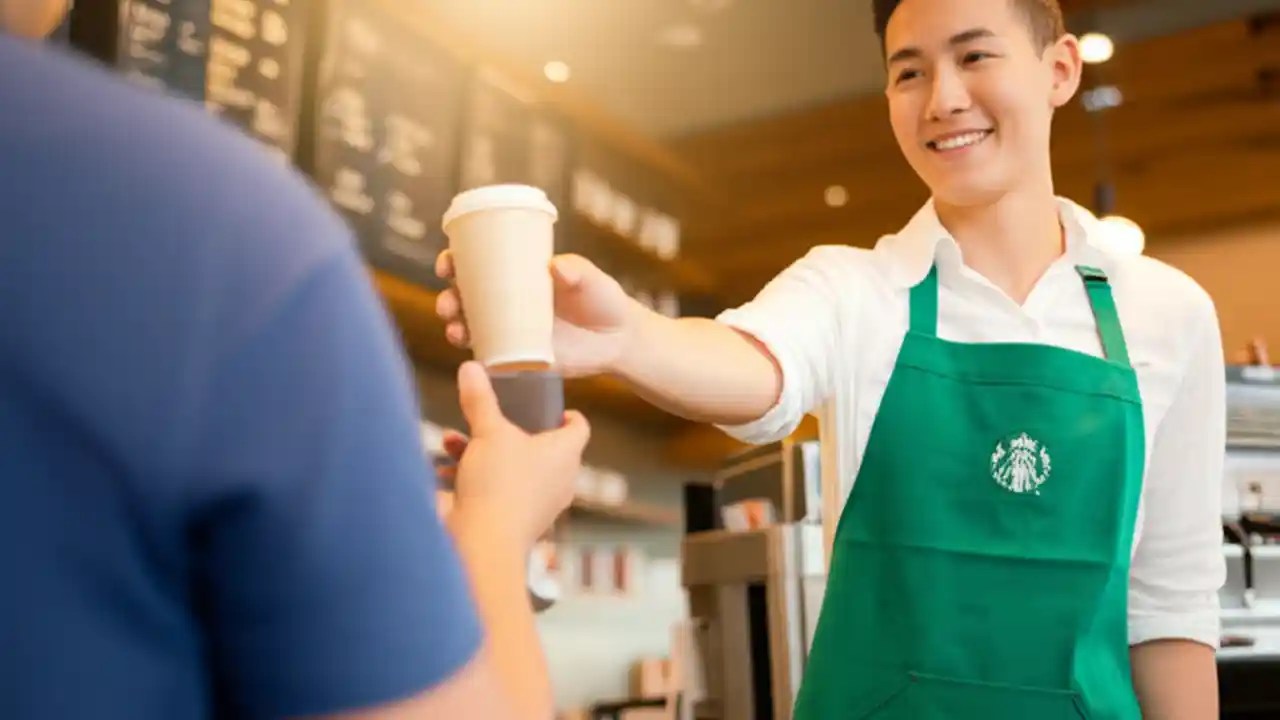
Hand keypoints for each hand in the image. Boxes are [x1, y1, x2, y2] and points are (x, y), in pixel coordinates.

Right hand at [435, 252, 636, 377]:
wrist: (619, 339)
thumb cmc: (604, 300)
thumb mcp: (592, 279)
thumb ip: (576, 271)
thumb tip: (555, 267)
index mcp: (518, 275)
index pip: (478, 264)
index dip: (455, 261)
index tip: (448, 263)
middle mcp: (508, 302)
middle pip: (465, 296)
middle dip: (447, 297)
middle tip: (450, 301)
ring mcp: (511, 330)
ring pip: (470, 326)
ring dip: (454, 326)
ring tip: (456, 329)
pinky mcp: (520, 357)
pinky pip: (489, 356)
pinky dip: (474, 355)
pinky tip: (468, 354)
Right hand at [445, 361, 590, 549]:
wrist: (483, 543)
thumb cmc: (498, 485)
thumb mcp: (487, 432)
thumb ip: (479, 399)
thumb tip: (471, 367)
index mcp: (565, 454)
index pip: (578, 427)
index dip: (566, 413)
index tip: (548, 404)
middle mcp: (559, 480)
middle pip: (541, 446)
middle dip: (509, 431)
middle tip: (491, 419)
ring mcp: (539, 504)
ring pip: (513, 468)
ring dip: (481, 452)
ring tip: (452, 440)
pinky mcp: (515, 521)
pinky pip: (497, 490)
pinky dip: (474, 477)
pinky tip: (445, 470)